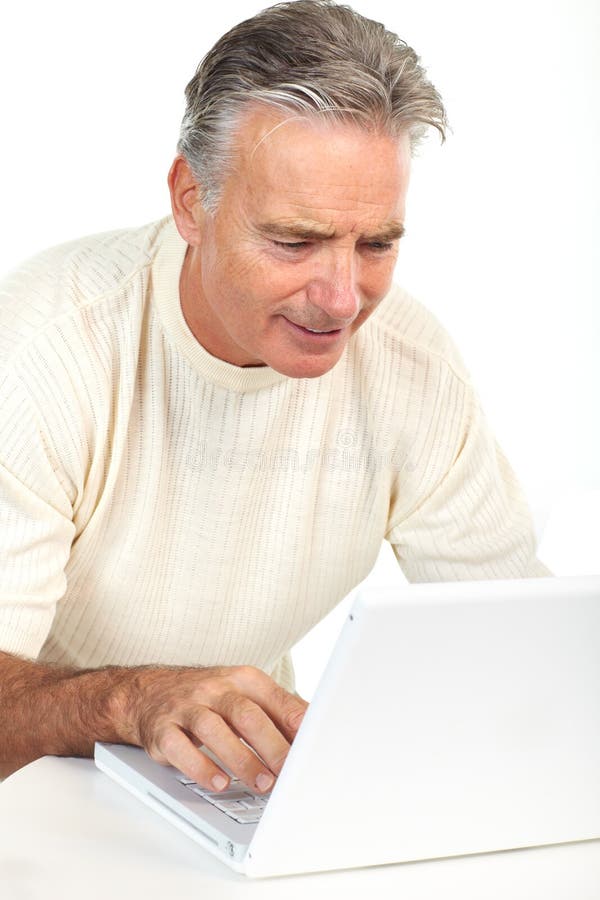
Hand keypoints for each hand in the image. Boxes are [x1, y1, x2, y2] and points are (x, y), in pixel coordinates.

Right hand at [117, 665, 307, 794]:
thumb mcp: (246, 693)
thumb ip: (279, 710)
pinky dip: (200, 767)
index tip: (312, 748)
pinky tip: (219, 783)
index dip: (295, 725)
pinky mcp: (163, 730)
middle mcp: (215, 689)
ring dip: (241, 760)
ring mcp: (187, 708)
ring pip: (214, 730)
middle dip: (271, 746)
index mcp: (242, 679)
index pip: (275, 699)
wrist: (149, 692)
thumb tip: (316, 731)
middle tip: (289, 773)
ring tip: (262, 784)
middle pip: (247, 715)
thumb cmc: (209, 698)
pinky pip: (180, 748)